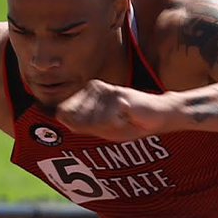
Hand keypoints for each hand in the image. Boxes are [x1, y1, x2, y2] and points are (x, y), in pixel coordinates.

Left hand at [54, 81, 169, 141]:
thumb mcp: (101, 128)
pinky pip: (105, 121)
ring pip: (91, 122)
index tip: (98, 126)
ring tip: (121, 119)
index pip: (65, 113)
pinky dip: (116, 125)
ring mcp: (104, 89)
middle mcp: (93, 87)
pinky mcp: (117, 94)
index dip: (78, 127)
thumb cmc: (130, 123)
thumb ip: (80, 123)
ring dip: (106, 128)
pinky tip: (127, 117)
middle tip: (112, 123)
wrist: (158, 116)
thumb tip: (60, 116)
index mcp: (87, 93)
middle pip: (77, 120)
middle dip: (93, 129)